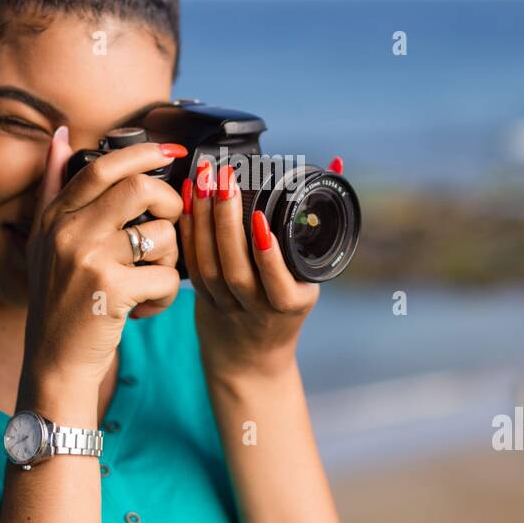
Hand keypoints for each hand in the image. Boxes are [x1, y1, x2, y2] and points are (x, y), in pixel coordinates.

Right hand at [21, 126, 186, 392]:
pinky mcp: (110, 290)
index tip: (174, 149)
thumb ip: (55, 188)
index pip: (104, 167)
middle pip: (139, 188)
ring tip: (150, 279)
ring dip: (170, 260)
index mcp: (56, 218)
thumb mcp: (46, 243)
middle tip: (168, 227)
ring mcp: (87, 260)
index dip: (144, 152)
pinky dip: (165, 296)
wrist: (54, 364)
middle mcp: (67, 233)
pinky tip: (145, 307)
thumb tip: (62, 135)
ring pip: (161, 235)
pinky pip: (165, 278)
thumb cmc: (61, 303)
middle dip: (169, 204)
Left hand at [179, 159, 319, 386]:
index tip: (260, 220)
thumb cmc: (285, 308)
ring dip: (202, 221)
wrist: (251, 360)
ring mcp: (226, 307)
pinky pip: (193, 266)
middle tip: (223, 180)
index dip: (268, 255)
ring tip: (201, 181)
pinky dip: (188, 232)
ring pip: (209, 266)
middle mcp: (257, 309)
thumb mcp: (309, 274)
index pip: (280, 282)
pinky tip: (186, 202)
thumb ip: (319, 216)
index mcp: (291, 303)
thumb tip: (337, 162)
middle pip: (236, 268)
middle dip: (227, 222)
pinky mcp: (202, 301)